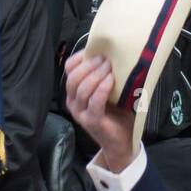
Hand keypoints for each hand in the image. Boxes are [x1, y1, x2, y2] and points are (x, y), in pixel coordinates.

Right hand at [63, 51, 138, 173]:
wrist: (121, 141)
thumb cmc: (116, 113)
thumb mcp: (108, 90)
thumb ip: (104, 74)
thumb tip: (112, 52)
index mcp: (74, 92)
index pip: (69, 69)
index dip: (80, 57)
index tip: (95, 50)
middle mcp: (73, 102)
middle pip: (73, 78)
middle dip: (88, 65)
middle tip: (105, 58)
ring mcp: (80, 113)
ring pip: (81, 88)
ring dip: (96, 74)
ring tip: (109, 67)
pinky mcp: (91, 121)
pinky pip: (94, 101)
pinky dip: (102, 88)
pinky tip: (111, 80)